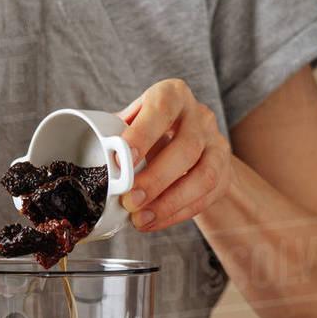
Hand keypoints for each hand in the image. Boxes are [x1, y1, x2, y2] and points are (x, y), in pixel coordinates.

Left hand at [118, 79, 231, 230]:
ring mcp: (216, 145)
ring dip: (169, 202)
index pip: (162, 108)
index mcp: (173, 95)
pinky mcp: (224, 174)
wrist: (189, 147)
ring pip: (203, 176)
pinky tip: (153, 222)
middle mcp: (200, 116)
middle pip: (186, 147)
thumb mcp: (133, 124)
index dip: (143, 134)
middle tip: (130, 200)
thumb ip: (115, 136)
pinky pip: (205, 198)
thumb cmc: (151, 134)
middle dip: (155, 179)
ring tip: (141, 218)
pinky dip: (176, 214)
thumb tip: (92, 161)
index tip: (123, 159)